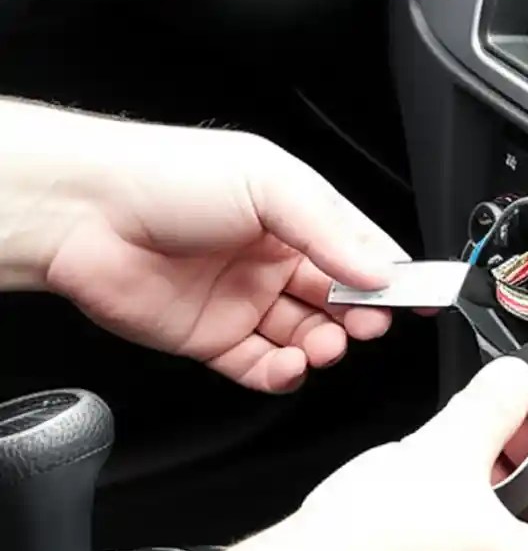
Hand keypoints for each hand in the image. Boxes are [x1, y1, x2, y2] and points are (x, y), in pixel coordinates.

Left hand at [32, 120, 406, 392]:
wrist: (83, 214)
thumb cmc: (166, 176)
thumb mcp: (269, 184)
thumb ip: (332, 231)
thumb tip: (382, 270)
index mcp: (296, 215)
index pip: (363, 251)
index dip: (395, 277)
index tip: (421, 299)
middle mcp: (274, 259)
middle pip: (341, 299)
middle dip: (363, 317)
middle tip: (369, 324)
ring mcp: (245, 300)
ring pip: (307, 336)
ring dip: (326, 346)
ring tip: (325, 344)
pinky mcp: (213, 338)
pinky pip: (261, 366)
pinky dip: (283, 374)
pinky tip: (289, 365)